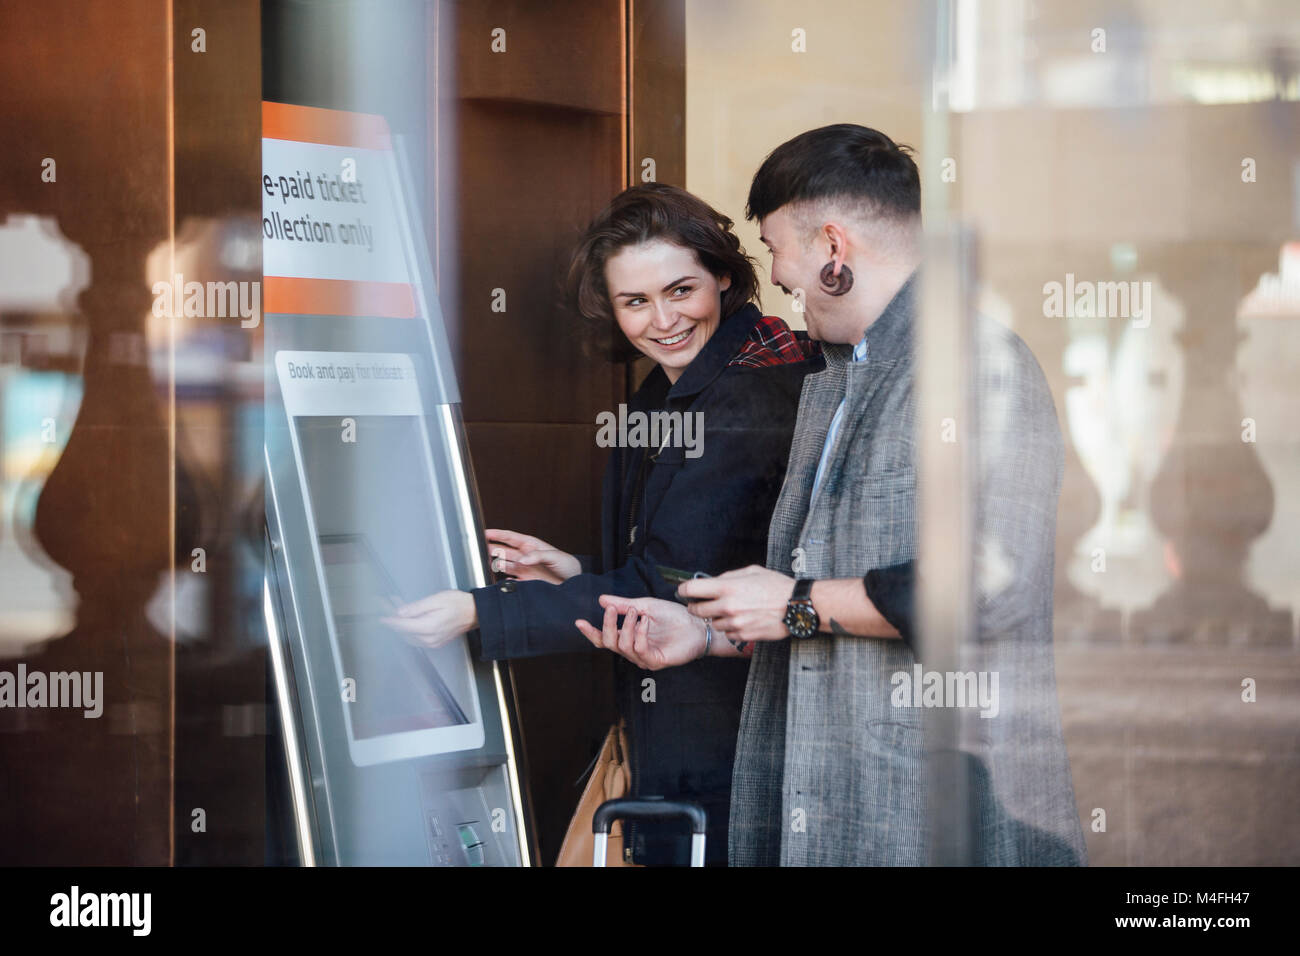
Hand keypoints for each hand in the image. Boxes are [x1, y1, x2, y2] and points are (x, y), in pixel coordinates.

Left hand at [381, 590, 476, 648]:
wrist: (474, 613)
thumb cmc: (459, 604)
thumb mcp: (437, 599)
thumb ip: (417, 607)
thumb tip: (400, 612)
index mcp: (429, 627)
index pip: (403, 626)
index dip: (390, 621)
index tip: (381, 617)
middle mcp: (430, 638)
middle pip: (404, 633)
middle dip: (394, 622)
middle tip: (387, 609)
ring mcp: (432, 642)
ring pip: (408, 637)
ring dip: (401, 626)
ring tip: (396, 612)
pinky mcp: (434, 643)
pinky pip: (416, 639)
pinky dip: (409, 630)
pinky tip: (408, 620)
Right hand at [485, 528, 580, 584]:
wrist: (574, 584)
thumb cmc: (567, 565)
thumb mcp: (555, 556)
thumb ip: (538, 556)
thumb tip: (522, 560)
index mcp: (530, 545)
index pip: (509, 537)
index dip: (496, 534)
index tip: (484, 532)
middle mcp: (524, 557)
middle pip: (502, 551)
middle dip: (490, 549)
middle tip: (479, 550)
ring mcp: (523, 569)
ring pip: (503, 565)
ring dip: (495, 565)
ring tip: (487, 565)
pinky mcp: (525, 582)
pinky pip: (510, 581)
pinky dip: (504, 582)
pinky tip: (500, 582)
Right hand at [575, 594, 705, 670]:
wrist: (697, 624)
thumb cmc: (674, 616)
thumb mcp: (645, 605)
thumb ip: (623, 605)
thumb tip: (601, 600)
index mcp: (629, 637)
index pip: (604, 639)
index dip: (591, 632)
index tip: (579, 621)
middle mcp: (633, 649)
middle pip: (609, 643)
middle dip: (607, 625)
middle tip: (611, 609)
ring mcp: (644, 657)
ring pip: (622, 646)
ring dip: (626, 626)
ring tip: (636, 612)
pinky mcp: (655, 661)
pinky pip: (639, 649)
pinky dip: (638, 633)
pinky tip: (644, 622)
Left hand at [678, 564, 793, 642]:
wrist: (796, 606)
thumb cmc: (776, 586)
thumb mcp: (751, 571)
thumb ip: (728, 577)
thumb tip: (711, 582)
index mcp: (727, 587)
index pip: (692, 589)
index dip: (684, 590)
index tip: (684, 591)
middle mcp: (727, 606)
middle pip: (696, 610)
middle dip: (696, 606)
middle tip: (701, 604)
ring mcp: (735, 623)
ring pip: (713, 623)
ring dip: (716, 618)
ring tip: (731, 611)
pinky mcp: (743, 635)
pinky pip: (728, 633)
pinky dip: (731, 628)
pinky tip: (742, 620)